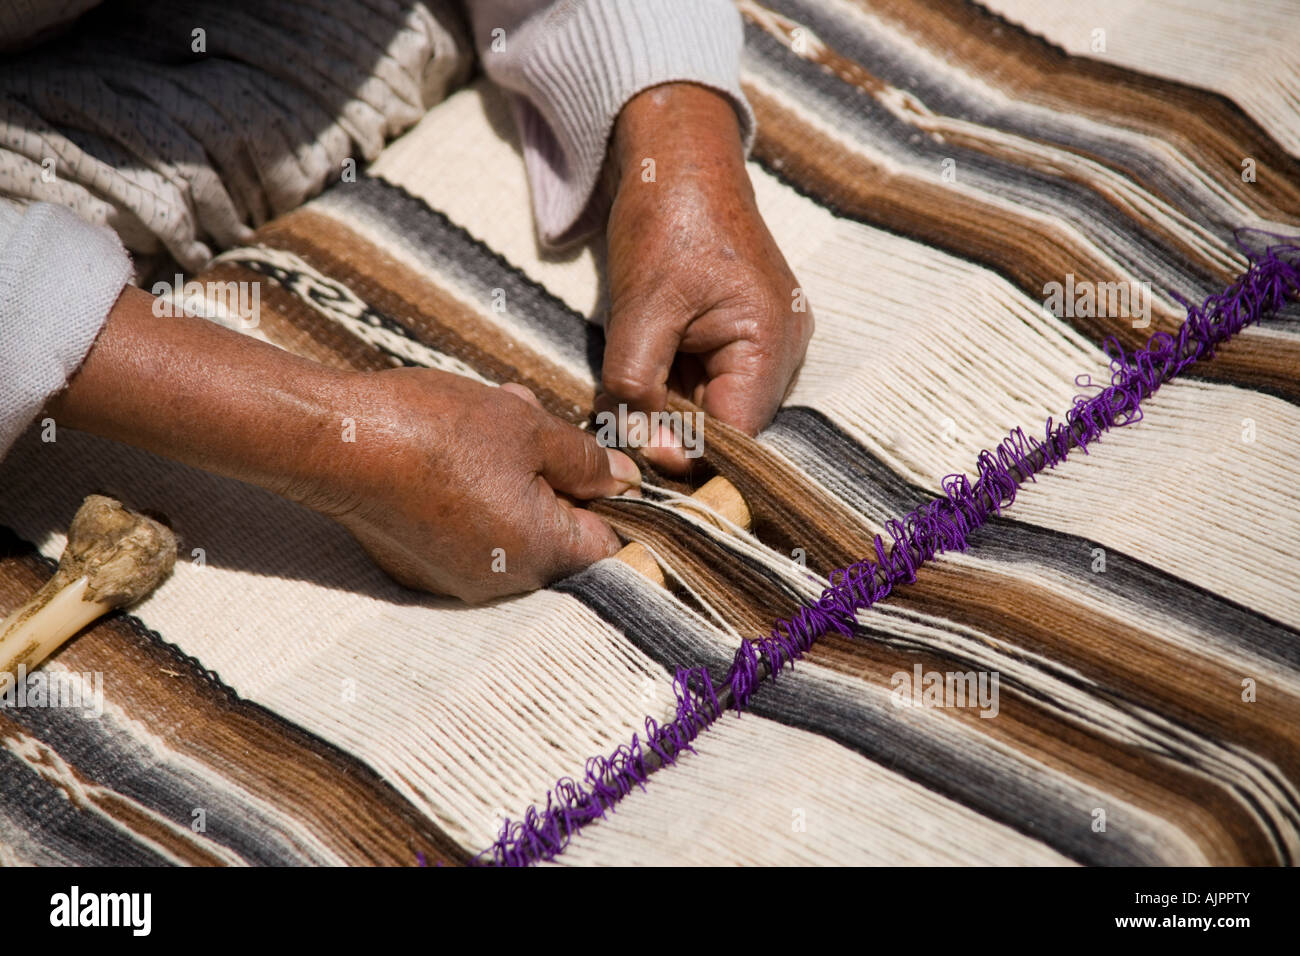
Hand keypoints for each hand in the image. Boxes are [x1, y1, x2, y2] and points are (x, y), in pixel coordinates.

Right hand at [309, 372, 639, 601]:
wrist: (338, 443)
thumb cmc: (438, 430)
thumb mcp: (530, 428)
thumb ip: (586, 461)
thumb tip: (623, 480)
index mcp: (541, 554)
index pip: (607, 543)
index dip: (608, 497)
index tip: (592, 460)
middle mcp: (502, 583)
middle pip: (556, 533)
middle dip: (553, 475)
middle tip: (533, 421)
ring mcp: (456, 580)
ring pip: (512, 527)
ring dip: (514, 477)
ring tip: (492, 420)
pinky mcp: (420, 567)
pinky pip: (469, 534)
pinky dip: (474, 497)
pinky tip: (454, 450)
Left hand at [602, 82, 812, 471]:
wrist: (678, 159)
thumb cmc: (665, 220)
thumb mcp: (640, 310)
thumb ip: (637, 387)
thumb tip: (639, 447)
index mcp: (771, 340)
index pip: (737, 436)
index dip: (687, 453)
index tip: (638, 449)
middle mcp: (785, 347)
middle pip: (730, 425)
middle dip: (676, 427)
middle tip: (624, 414)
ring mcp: (771, 339)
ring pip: (717, 405)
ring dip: (673, 403)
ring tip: (640, 373)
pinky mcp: (750, 332)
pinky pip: (715, 378)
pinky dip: (679, 381)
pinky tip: (655, 355)